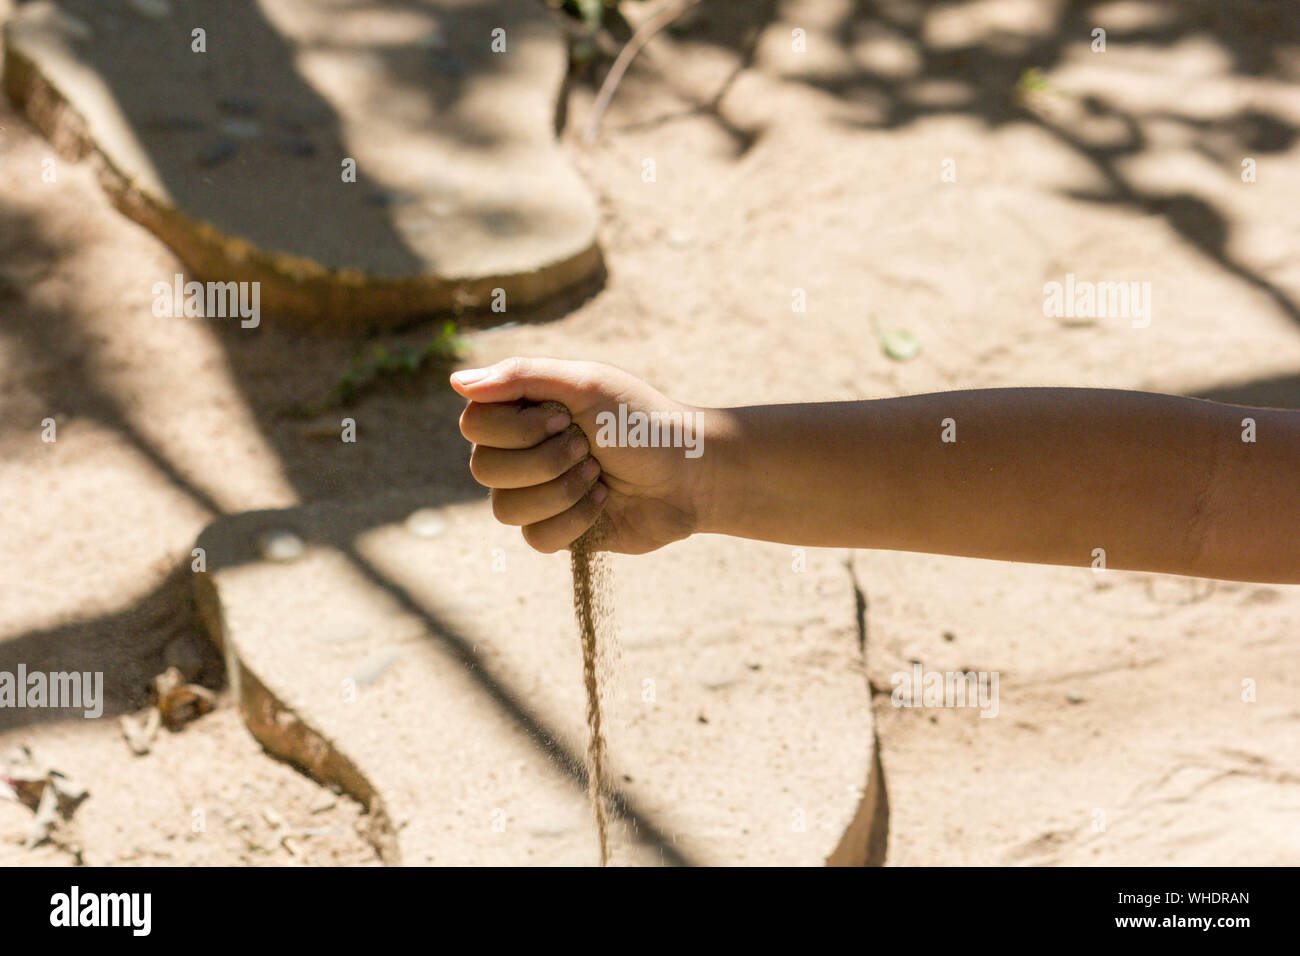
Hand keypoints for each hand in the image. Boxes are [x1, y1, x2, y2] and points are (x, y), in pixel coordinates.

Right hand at [451, 357, 709, 553]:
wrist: (690, 473)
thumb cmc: (642, 421)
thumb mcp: (586, 384)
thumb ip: (520, 376)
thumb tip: (455, 381)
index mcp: (521, 411)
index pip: (474, 424)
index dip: (516, 428)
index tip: (564, 417)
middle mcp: (519, 451)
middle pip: (483, 469)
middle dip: (545, 460)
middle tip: (587, 447)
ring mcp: (535, 494)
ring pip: (504, 509)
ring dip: (561, 491)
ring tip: (598, 475)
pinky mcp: (556, 532)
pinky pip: (535, 538)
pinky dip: (575, 519)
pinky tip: (603, 502)